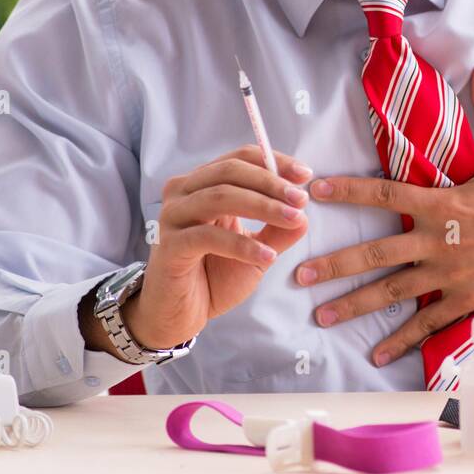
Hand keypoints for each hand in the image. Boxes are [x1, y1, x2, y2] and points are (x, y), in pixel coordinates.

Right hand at [121, 144, 313, 349]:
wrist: (179, 315)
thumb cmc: (214, 277)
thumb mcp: (256, 250)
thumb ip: (278, 231)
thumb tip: (304, 215)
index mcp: (203, 184)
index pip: (240, 159)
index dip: (273, 161)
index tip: (304, 175)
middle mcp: (183, 192)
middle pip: (230, 172)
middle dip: (271, 183)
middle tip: (301, 199)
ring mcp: (172, 216)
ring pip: (220, 197)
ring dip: (263, 206)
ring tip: (293, 219)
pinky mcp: (169, 245)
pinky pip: (208, 236)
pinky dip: (242, 245)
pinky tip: (268, 256)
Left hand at [295, 59, 473, 367]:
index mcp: (446, 204)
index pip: (386, 196)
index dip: (348, 192)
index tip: (314, 192)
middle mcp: (441, 242)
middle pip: (377, 253)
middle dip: (335, 264)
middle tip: (298, 273)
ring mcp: (453, 275)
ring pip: (394, 293)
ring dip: (355, 304)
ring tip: (321, 315)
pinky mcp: (469, 299)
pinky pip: (429, 323)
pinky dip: (402, 340)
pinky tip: (377, 354)